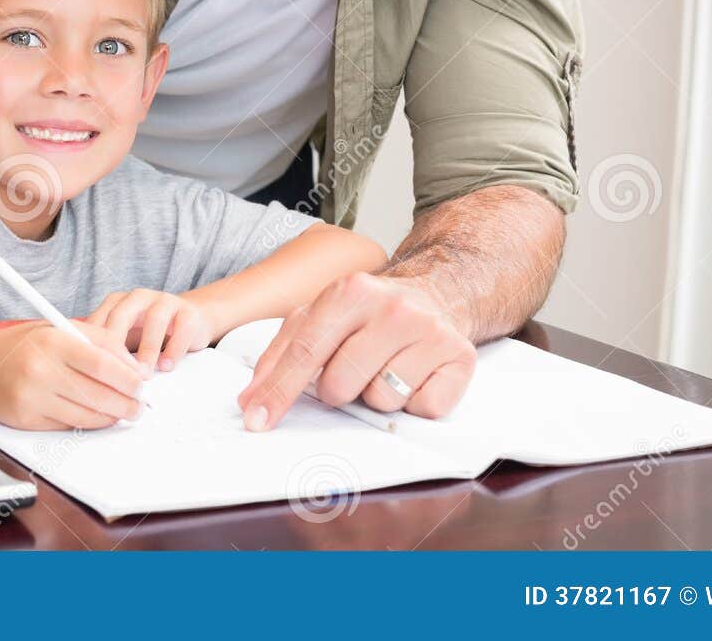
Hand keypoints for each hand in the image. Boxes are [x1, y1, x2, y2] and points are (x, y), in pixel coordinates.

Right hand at [0, 320, 152, 430]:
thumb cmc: (22, 345)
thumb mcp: (58, 328)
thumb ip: (98, 341)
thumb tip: (133, 366)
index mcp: (52, 341)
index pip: (102, 365)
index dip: (128, 378)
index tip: (142, 384)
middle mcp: (40, 370)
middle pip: (98, 394)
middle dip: (126, 403)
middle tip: (139, 405)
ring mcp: (32, 398)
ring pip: (86, 415)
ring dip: (111, 417)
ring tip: (124, 412)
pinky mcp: (26, 420)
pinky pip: (68, 426)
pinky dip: (88, 423)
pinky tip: (99, 416)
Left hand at [86, 288, 216, 372]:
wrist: (189, 318)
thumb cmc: (147, 332)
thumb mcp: (122, 338)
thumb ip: (102, 346)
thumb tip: (72, 364)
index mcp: (116, 303)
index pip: (100, 321)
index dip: (95, 346)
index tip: (91, 371)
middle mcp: (138, 298)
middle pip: (122, 316)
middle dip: (119, 346)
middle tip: (117, 374)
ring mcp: (164, 301)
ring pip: (154, 320)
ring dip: (148, 349)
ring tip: (144, 374)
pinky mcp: (187, 311)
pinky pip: (181, 327)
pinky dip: (173, 348)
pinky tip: (167, 366)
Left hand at [236, 273, 476, 430]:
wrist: (436, 293)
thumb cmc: (369, 313)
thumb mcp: (320, 316)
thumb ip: (281, 353)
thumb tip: (251, 399)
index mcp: (350, 291)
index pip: (305, 352)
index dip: (278, 391)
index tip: (256, 419)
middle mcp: (392, 307)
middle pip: (340, 385)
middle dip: (338, 388)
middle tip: (355, 365)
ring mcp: (430, 331)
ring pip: (381, 401)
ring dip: (377, 394)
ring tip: (387, 365)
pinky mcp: (460, 357)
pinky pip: (422, 409)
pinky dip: (415, 402)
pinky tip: (415, 374)